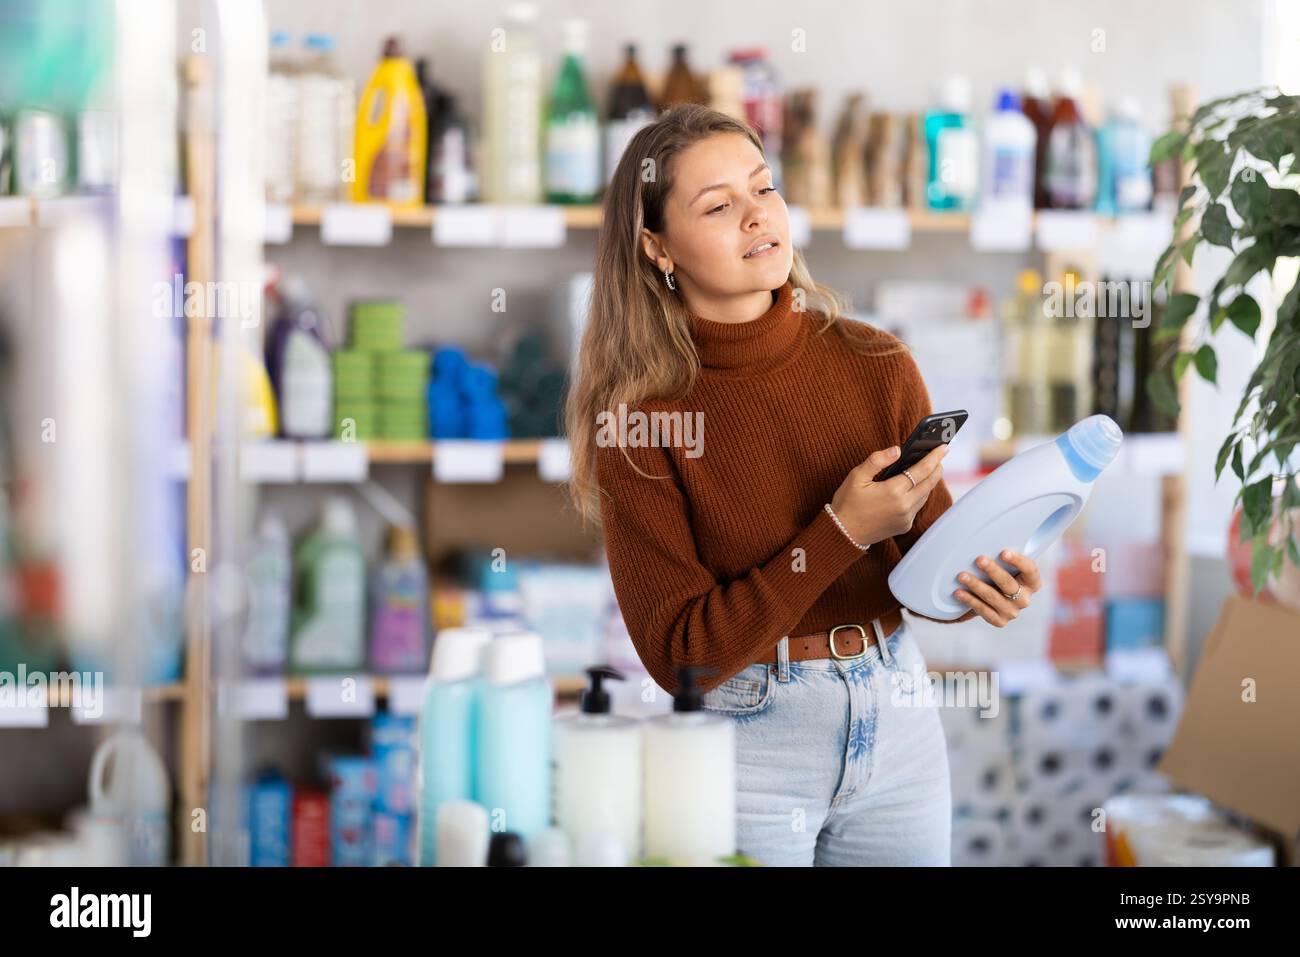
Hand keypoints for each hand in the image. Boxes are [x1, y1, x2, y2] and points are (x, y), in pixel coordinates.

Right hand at [830, 444, 947, 546]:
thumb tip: (897, 449)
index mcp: (893, 491)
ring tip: (929, 468)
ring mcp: (906, 518)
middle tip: (939, 455)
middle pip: (930, 483)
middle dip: (937, 467)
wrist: (843, 533)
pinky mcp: (905, 526)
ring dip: (930, 481)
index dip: (934, 457)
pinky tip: (916, 486)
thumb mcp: (857, 476)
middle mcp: (904, 506)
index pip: (922, 470)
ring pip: (926, 495)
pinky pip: (918, 506)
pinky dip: (921, 494)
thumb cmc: (847, 503)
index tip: (943, 447)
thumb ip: (877, 460)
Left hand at [953, 550, 1041, 625]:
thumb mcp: (1007, 567)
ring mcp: (1012, 612)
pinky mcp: (999, 621)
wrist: (994, 600)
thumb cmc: (1000, 576)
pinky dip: (969, 600)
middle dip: (993, 570)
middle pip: (1008, 584)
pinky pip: (983, 610)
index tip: (1003, 552)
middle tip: (979, 560)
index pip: (1030, 570)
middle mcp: (1025, 599)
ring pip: (993, 597)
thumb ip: (1003, 558)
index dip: (1018, 561)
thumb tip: (984, 541)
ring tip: (962, 575)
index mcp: (1032, 582)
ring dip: (976, 585)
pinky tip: (958, 592)